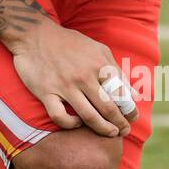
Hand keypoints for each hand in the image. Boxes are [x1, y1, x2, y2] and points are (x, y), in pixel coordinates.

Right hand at [12, 19, 136, 136]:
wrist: (35, 35)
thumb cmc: (70, 43)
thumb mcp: (99, 50)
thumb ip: (116, 71)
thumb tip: (133, 94)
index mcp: (99, 65)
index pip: (121, 94)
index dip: (130, 110)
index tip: (133, 119)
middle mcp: (84, 77)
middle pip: (108, 109)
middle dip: (120, 123)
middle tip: (124, 131)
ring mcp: (64, 86)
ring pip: (89, 116)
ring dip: (103, 128)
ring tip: (110, 133)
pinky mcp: (46, 93)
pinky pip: (60, 117)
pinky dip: (71, 124)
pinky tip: (77, 123)